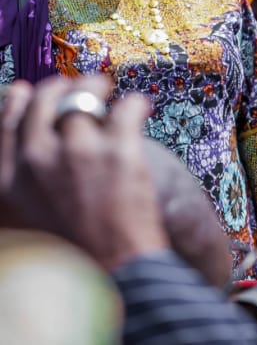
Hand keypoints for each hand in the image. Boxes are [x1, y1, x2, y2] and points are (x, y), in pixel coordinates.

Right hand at [0, 76, 167, 270]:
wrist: (114, 273)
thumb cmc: (73, 254)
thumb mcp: (27, 222)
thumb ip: (21, 184)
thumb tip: (30, 154)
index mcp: (9, 180)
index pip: (7, 123)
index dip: (20, 101)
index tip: (29, 91)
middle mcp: (38, 160)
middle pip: (47, 101)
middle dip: (63, 87)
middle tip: (80, 87)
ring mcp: (78, 151)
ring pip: (87, 96)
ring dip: (99, 88)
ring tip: (110, 90)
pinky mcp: (119, 148)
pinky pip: (127, 106)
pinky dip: (135, 103)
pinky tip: (139, 107)